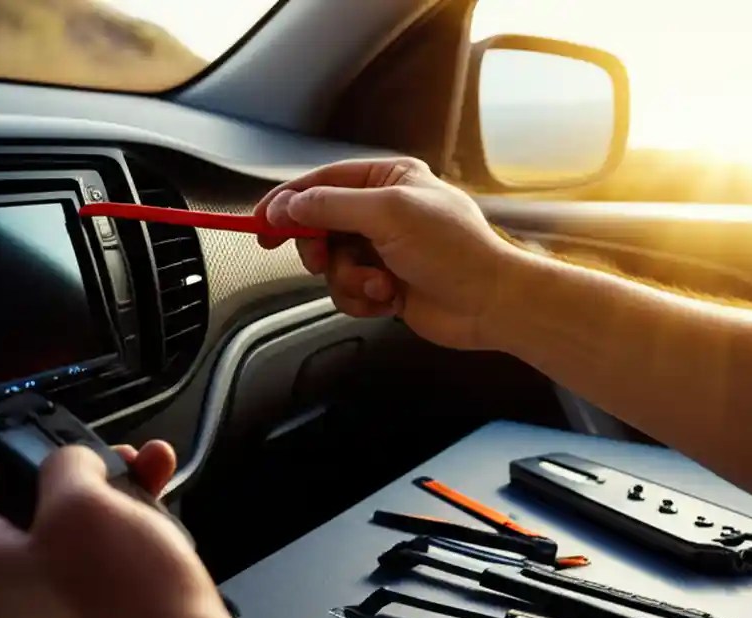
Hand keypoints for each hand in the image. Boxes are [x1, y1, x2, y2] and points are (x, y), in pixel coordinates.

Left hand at [0, 441, 236, 617]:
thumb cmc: (124, 608)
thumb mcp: (84, 502)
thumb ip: (65, 465)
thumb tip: (70, 464)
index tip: (27, 430)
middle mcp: (1, 602)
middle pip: (21, 516)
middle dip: (72, 474)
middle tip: (107, 453)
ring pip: (70, 541)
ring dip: (110, 500)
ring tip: (150, 474)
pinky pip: (99, 575)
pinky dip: (126, 538)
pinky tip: (161, 518)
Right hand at [255, 158, 520, 350]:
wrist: (490, 303)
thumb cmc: (454, 251)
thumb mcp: (387, 215)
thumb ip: (330, 206)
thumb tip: (288, 205)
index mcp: (389, 180)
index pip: (323, 182)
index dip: (288, 201)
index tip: (261, 222)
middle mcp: (385, 211)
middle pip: (320, 225)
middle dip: (320, 248)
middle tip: (322, 259)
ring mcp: (384, 250)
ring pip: (332, 264)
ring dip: (349, 279)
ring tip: (378, 283)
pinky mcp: (386, 284)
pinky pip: (348, 291)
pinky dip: (362, 299)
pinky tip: (389, 298)